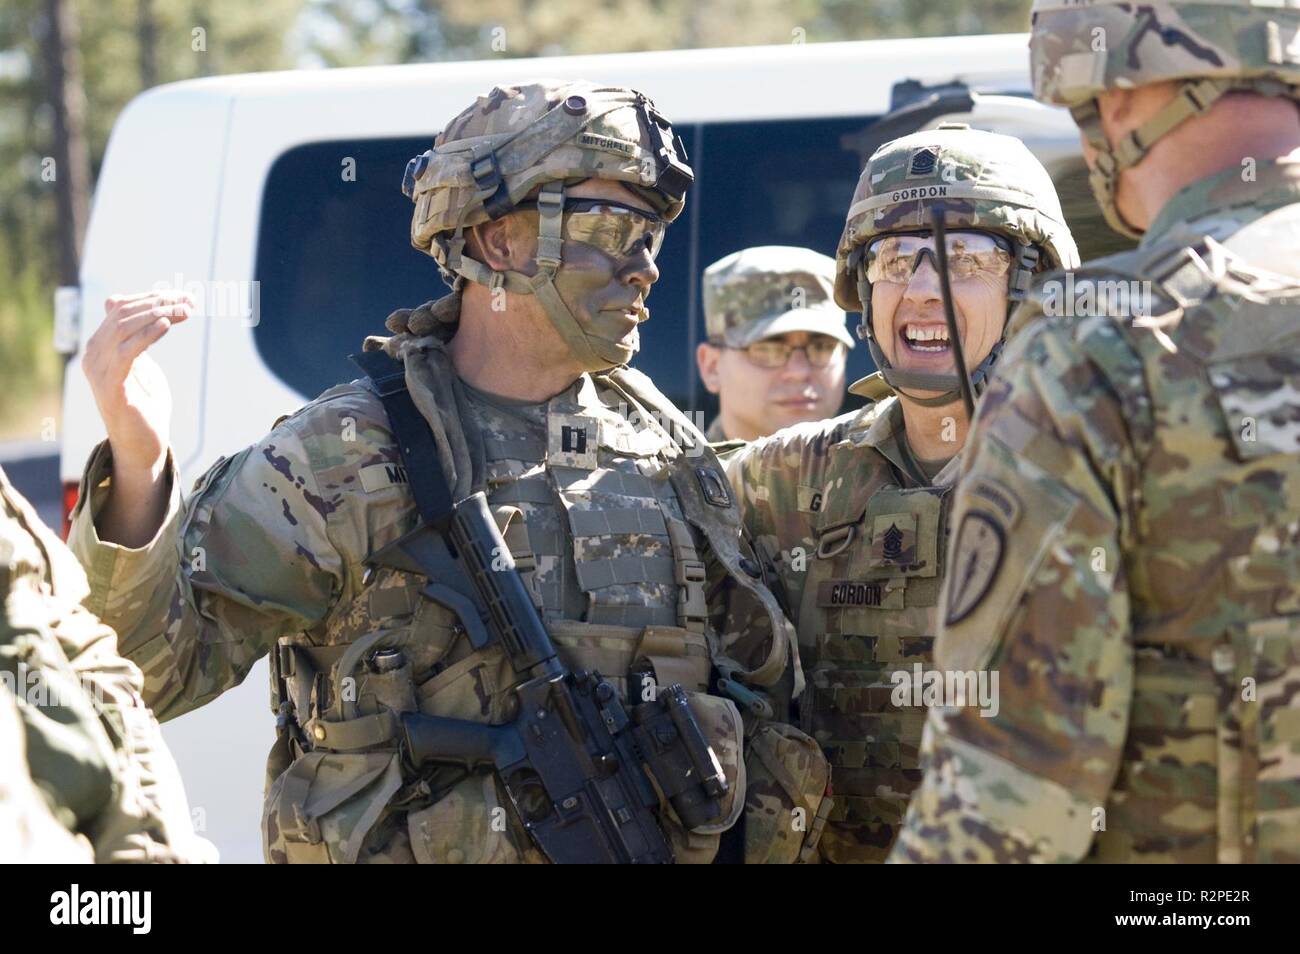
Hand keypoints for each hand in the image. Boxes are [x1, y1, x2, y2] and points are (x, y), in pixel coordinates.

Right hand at [83, 292, 192, 477]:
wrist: (141, 445)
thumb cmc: (145, 404)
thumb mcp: (141, 364)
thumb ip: (137, 338)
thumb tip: (137, 308)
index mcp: (100, 346)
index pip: (121, 308)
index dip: (151, 297)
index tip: (183, 296)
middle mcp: (94, 355)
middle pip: (123, 314)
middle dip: (158, 303)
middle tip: (189, 301)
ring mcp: (100, 371)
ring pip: (124, 328)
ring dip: (157, 314)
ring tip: (184, 311)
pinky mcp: (112, 388)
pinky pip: (127, 353)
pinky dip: (146, 336)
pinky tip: (165, 325)